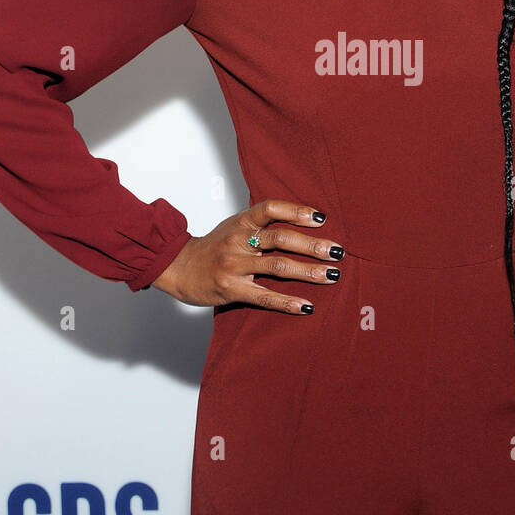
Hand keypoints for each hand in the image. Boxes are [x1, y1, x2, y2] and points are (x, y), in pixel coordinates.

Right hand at [150, 198, 343, 312]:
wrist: (177, 267)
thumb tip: (303, 220)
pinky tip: (306, 305)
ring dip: (308, 271)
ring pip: (277, 267)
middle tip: (337, 252)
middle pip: (281, 239)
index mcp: (241, 222)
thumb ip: (262, 223)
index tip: (322, 218)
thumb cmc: (213, 246)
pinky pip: (264, 297)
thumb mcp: (234, 226)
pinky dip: (287, 302)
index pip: (271, 209)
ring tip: (331, 275)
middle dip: (313, 246)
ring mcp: (234, 266)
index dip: (297, 211)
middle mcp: (238, 241)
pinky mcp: (231, 290)